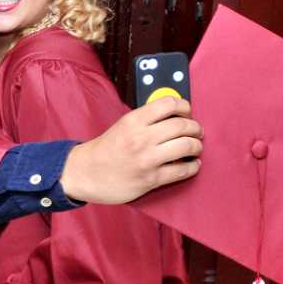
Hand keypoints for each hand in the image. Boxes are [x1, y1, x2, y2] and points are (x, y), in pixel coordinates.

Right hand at [58, 98, 202, 203]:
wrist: (85, 174)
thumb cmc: (106, 149)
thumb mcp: (123, 125)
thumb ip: (146, 119)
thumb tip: (174, 115)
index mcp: (134, 120)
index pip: (169, 104)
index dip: (184, 107)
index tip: (187, 113)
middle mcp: (142, 138)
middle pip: (182, 126)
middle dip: (195, 128)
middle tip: (197, 132)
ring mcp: (147, 160)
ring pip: (187, 146)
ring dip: (196, 146)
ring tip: (195, 147)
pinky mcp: (151, 179)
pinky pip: (182, 171)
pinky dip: (192, 167)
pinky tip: (192, 165)